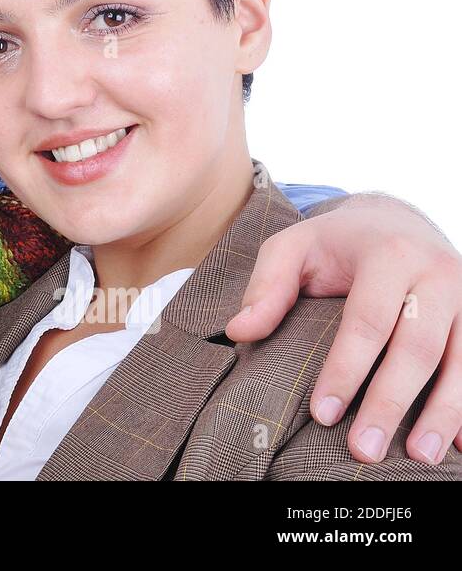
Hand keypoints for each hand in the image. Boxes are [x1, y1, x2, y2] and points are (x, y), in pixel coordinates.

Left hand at [227, 193, 461, 464]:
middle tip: (363, 449)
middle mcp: (438, 274)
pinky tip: (458, 445)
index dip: (345, 370)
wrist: (397, 221)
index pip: (366, 321)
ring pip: (461, 361)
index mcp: (390, 255)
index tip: (322, 414)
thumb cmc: (335, 243)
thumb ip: (266, 287)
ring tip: (418, 456)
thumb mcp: (292, 248)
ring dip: (442, 414)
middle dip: (390, 402)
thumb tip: (237, 332)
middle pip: (417, 347)